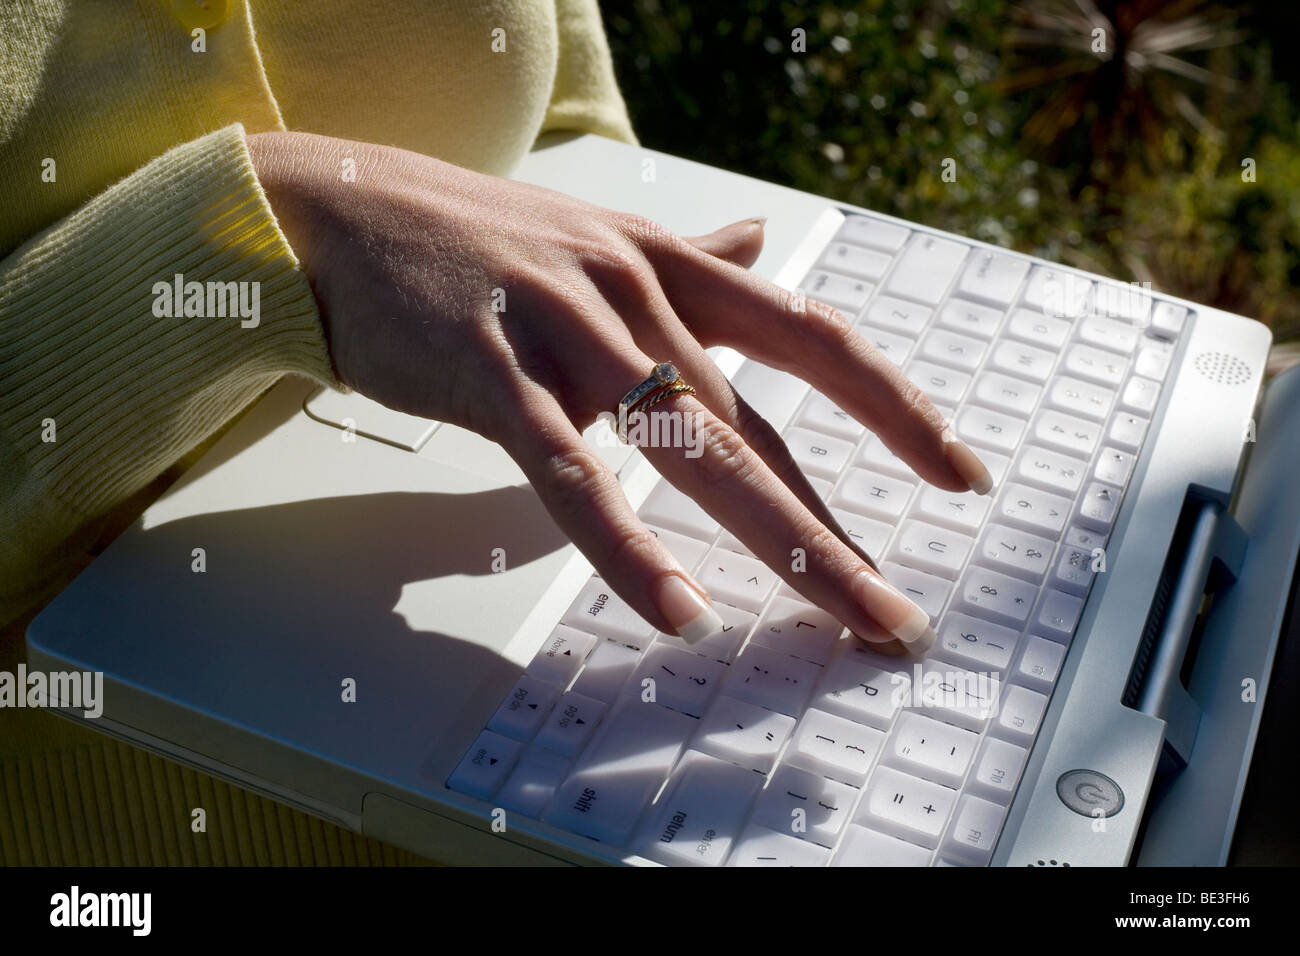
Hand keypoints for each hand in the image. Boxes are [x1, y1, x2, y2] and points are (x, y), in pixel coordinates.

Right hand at [246, 131, 991, 652]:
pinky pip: (572, 472)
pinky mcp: (496, 375)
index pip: (813, 339)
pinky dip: (626, 545)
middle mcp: (638, 295)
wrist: (347, 211)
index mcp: (672, 268)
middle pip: (760, 426)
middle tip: (898, 615)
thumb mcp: (600, 239)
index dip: (894, 409)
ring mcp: (567, 332)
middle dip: (837, 528)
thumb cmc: (479, 241)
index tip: (958, 472)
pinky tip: (677, 606)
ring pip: (690, 448)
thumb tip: (758, 249)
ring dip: (776, 543)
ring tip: (840, 618)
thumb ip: (690, 259)